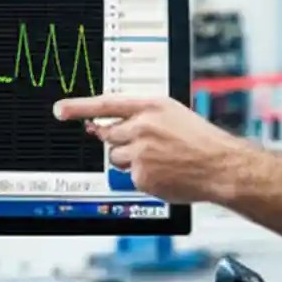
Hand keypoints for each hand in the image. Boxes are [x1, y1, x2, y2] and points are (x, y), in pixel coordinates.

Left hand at [53, 95, 248, 203]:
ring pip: (116, 157)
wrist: (220, 165)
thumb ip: (141, 115)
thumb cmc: (201, 140)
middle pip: (108, 135)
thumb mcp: (172, 114)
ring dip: (130, 160)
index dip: (79, 107)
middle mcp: (141, 127)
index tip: (60, 110)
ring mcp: (140, 153)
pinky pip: (130, 177)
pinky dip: (144, 177)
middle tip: (143, 145)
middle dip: (119, 141)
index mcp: (150, 106)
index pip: (106, 104)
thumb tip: (109, 124)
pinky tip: (165, 172)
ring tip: (159, 159)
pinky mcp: (141, 176)